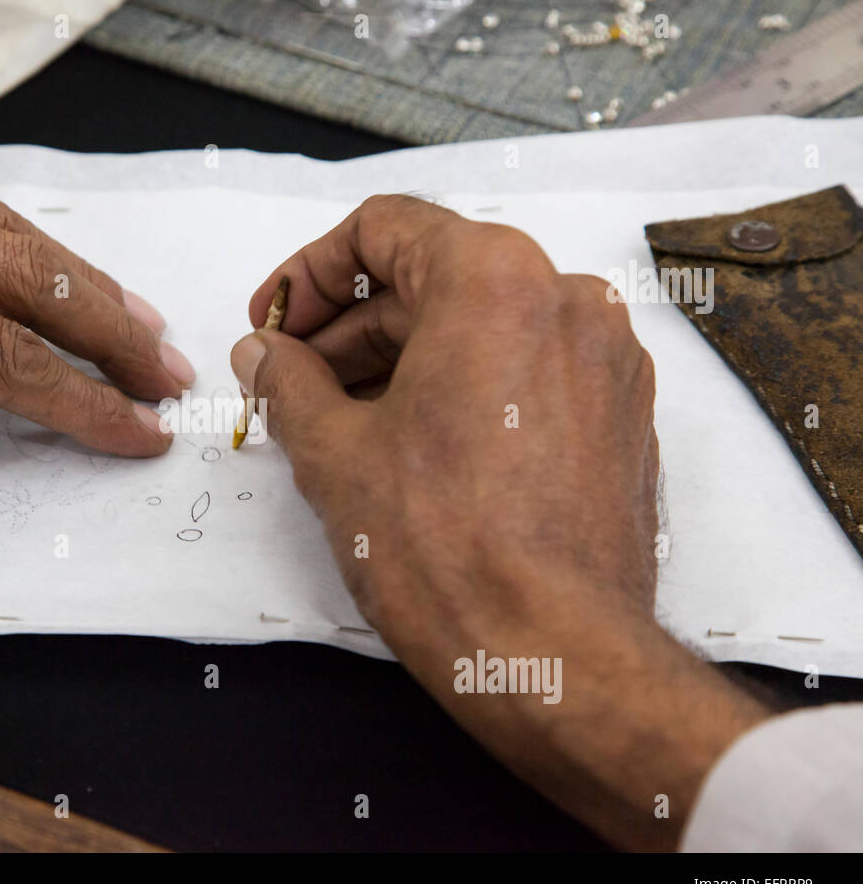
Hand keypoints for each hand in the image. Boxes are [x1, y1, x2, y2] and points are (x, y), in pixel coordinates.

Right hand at [230, 195, 767, 848]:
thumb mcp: (334, 454)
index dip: (309, 273)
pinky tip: (412, 448)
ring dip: (402, 361)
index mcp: (495, 281)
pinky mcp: (620, 417)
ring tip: (341, 422)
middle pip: (433, 278)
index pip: (384, 227)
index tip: (275, 323)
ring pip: (482, 327)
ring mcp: (604, 361)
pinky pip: (526, 371)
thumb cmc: (451, 554)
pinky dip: (463, 389)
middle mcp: (566, 301)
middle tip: (291, 381)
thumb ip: (287, 383)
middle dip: (350, 328)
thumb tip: (263, 356)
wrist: (555, 655)